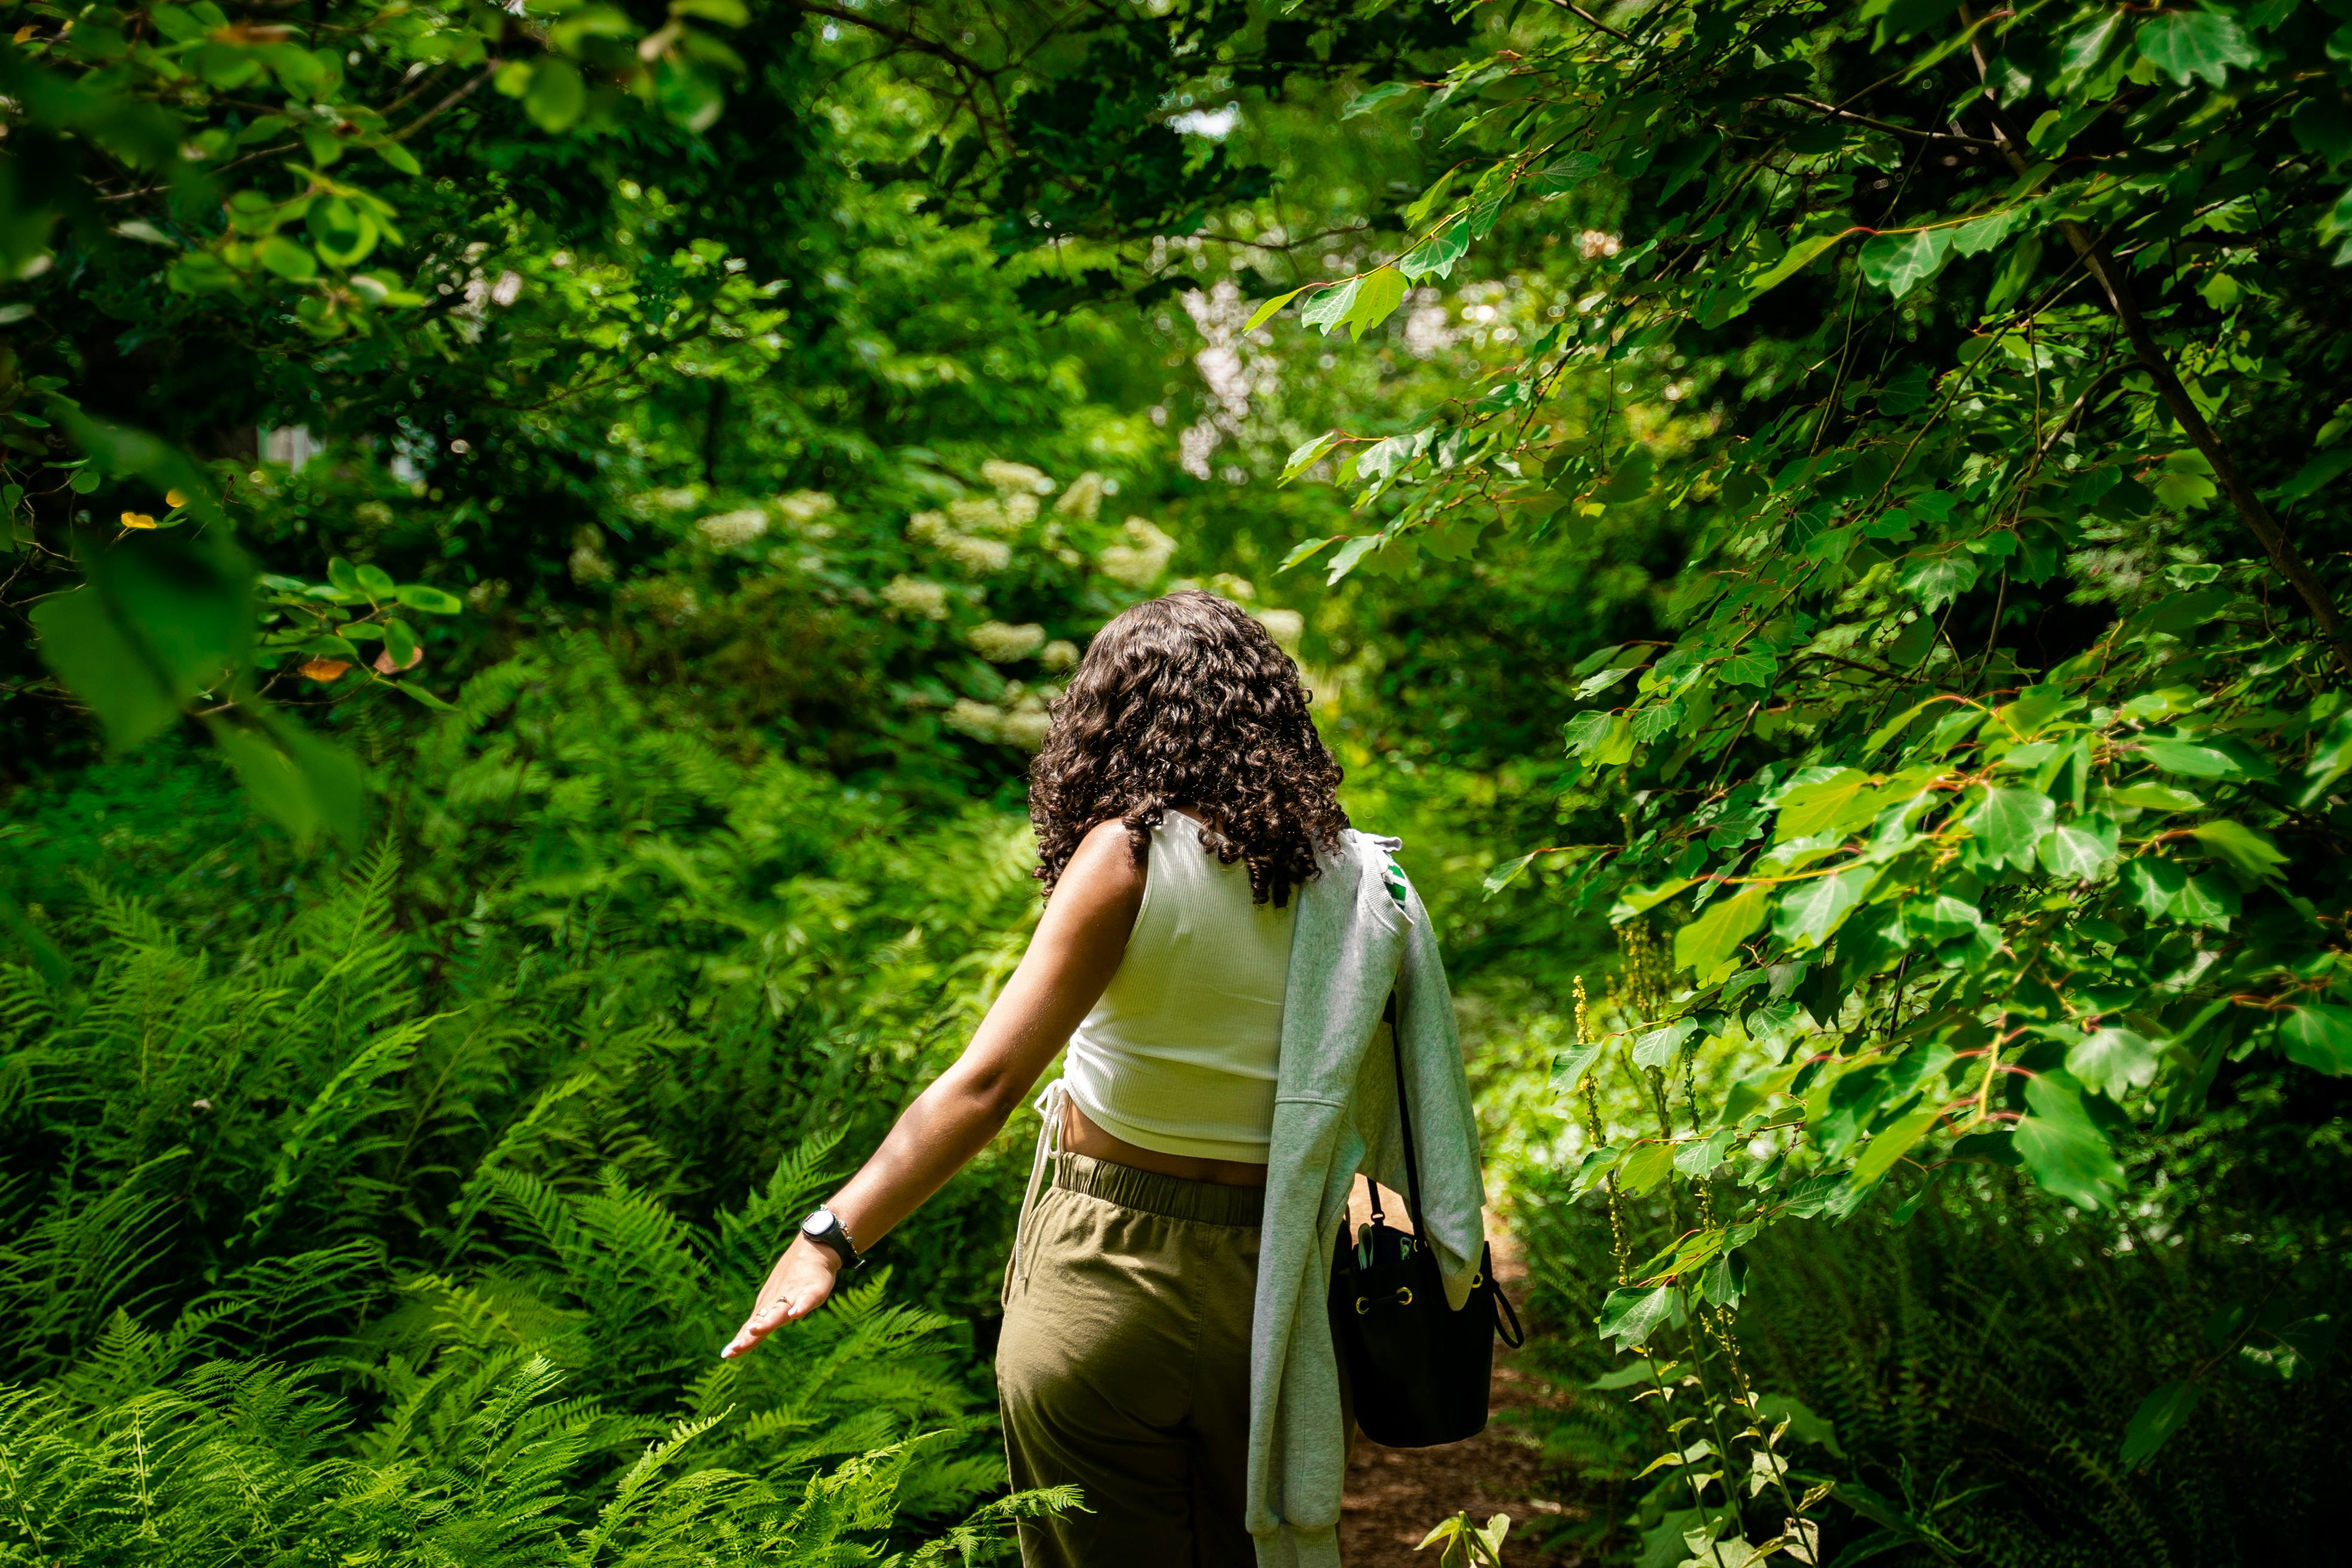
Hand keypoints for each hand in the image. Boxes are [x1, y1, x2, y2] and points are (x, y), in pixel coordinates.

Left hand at [722, 1236, 841, 1358]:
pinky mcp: (813, 1290)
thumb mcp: (776, 1300)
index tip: (726, 1355)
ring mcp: (794, 1296)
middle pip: (763, 1321)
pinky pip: (807, 1299)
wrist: (813, 1250)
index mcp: (769, 1308)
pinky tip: (795, 1313)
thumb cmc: (792, 1279)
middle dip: (750, 1335)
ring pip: (780, 1311)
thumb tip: (745, 1336)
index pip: (753, 1327)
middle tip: (735, 1348)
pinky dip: (801, 1306)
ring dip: (768, 1322)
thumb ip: (764, 1319)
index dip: (742, 1341)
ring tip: (755, 1330)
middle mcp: (778, 1303)